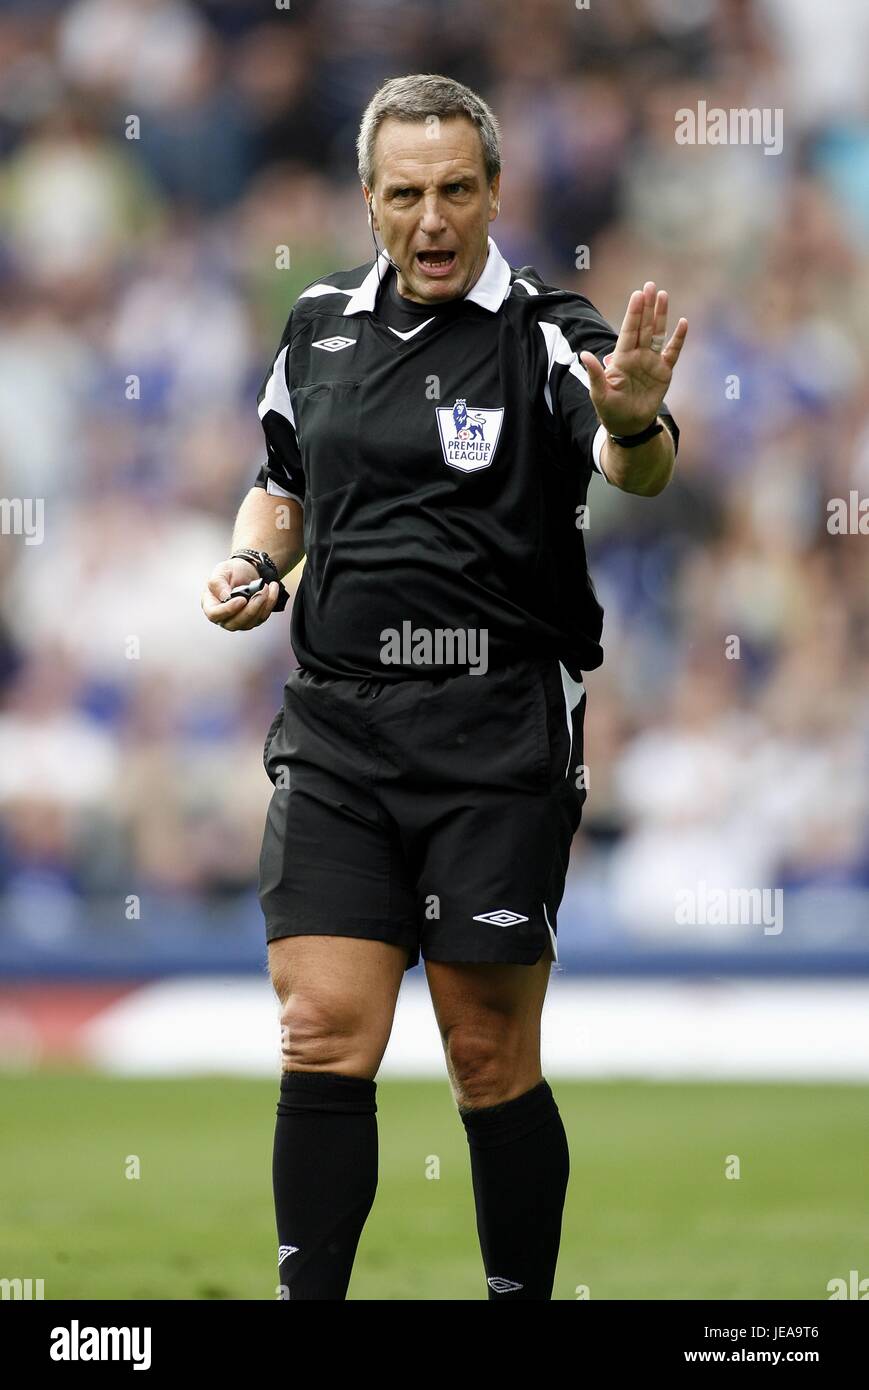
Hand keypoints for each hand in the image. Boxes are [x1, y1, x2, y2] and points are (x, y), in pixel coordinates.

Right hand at [201, 558, 281, 630]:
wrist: (245, 571)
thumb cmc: (230, 572)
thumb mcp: (221, 571)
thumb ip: (218, 583)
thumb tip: (225, 597)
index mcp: (211, 605)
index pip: (214, 615)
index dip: (227, 610)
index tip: (241, 599)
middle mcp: (224, 617)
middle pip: (235, 623)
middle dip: (251, 608)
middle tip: (261, 590)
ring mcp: (239, 620)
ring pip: (251, 622)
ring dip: (262, 604)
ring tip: (265, 586)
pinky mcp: (253, 620)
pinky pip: (263, 616)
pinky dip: (270, 602)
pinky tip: (272, 588)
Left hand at [579, 281, 686, 436]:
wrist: (629, 426)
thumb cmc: (611, 411)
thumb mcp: (599, 394)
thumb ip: (594, 374)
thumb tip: (583, 355)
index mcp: (621, 358)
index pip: (628, 330)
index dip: (633, 313)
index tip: (637, 295)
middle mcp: (637, 355)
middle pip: (644, 326)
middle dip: (647, 306)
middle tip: (650, 285)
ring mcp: (652, 362)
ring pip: (658, 333)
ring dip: (661, 315)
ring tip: (663, 295)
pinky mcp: (664, 371)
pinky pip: (673, 352)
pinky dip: (679, 339)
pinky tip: (683, 323)